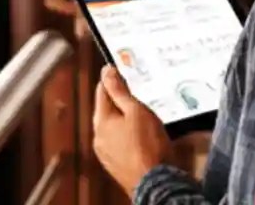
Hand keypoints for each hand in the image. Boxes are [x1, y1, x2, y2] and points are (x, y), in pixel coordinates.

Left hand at [92, 64, 170, 194]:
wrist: (156, 182)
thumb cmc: (149, 146)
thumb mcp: (137, 111)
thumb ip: (120, 91)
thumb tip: (107, 72)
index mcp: (101, 121)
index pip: (102, 91)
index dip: (112, 80)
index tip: (121, 72)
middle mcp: (98, 137)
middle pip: (107, 110)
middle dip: (121, 102)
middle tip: (139, 98)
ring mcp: (106, 153)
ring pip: (113, 128)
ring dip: (125, 121)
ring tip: (144, 120)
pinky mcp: (116, 164)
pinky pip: (120, 143)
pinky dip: (128, 137)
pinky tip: (143, 139)